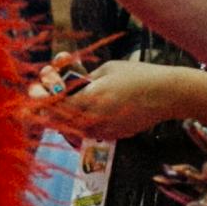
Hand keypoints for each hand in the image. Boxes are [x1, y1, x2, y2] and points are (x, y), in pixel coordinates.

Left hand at [41, 57, 206, 141]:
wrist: (168, 95)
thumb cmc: (138, 76)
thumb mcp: (105, 70)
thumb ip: (80, 77)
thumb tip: (60, 73)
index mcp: (89, 103)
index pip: (53, 104)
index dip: (41, 95)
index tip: (37, 84)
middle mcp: (92, 122)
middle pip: (57, 119)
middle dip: (47, 103)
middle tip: (42, 89)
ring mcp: (102, 132)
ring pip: (70, 127)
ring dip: (61, 112)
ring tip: (59, 96)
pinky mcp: (111, 135)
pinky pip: (85, 130)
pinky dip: (77, 119)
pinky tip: (78, 107)